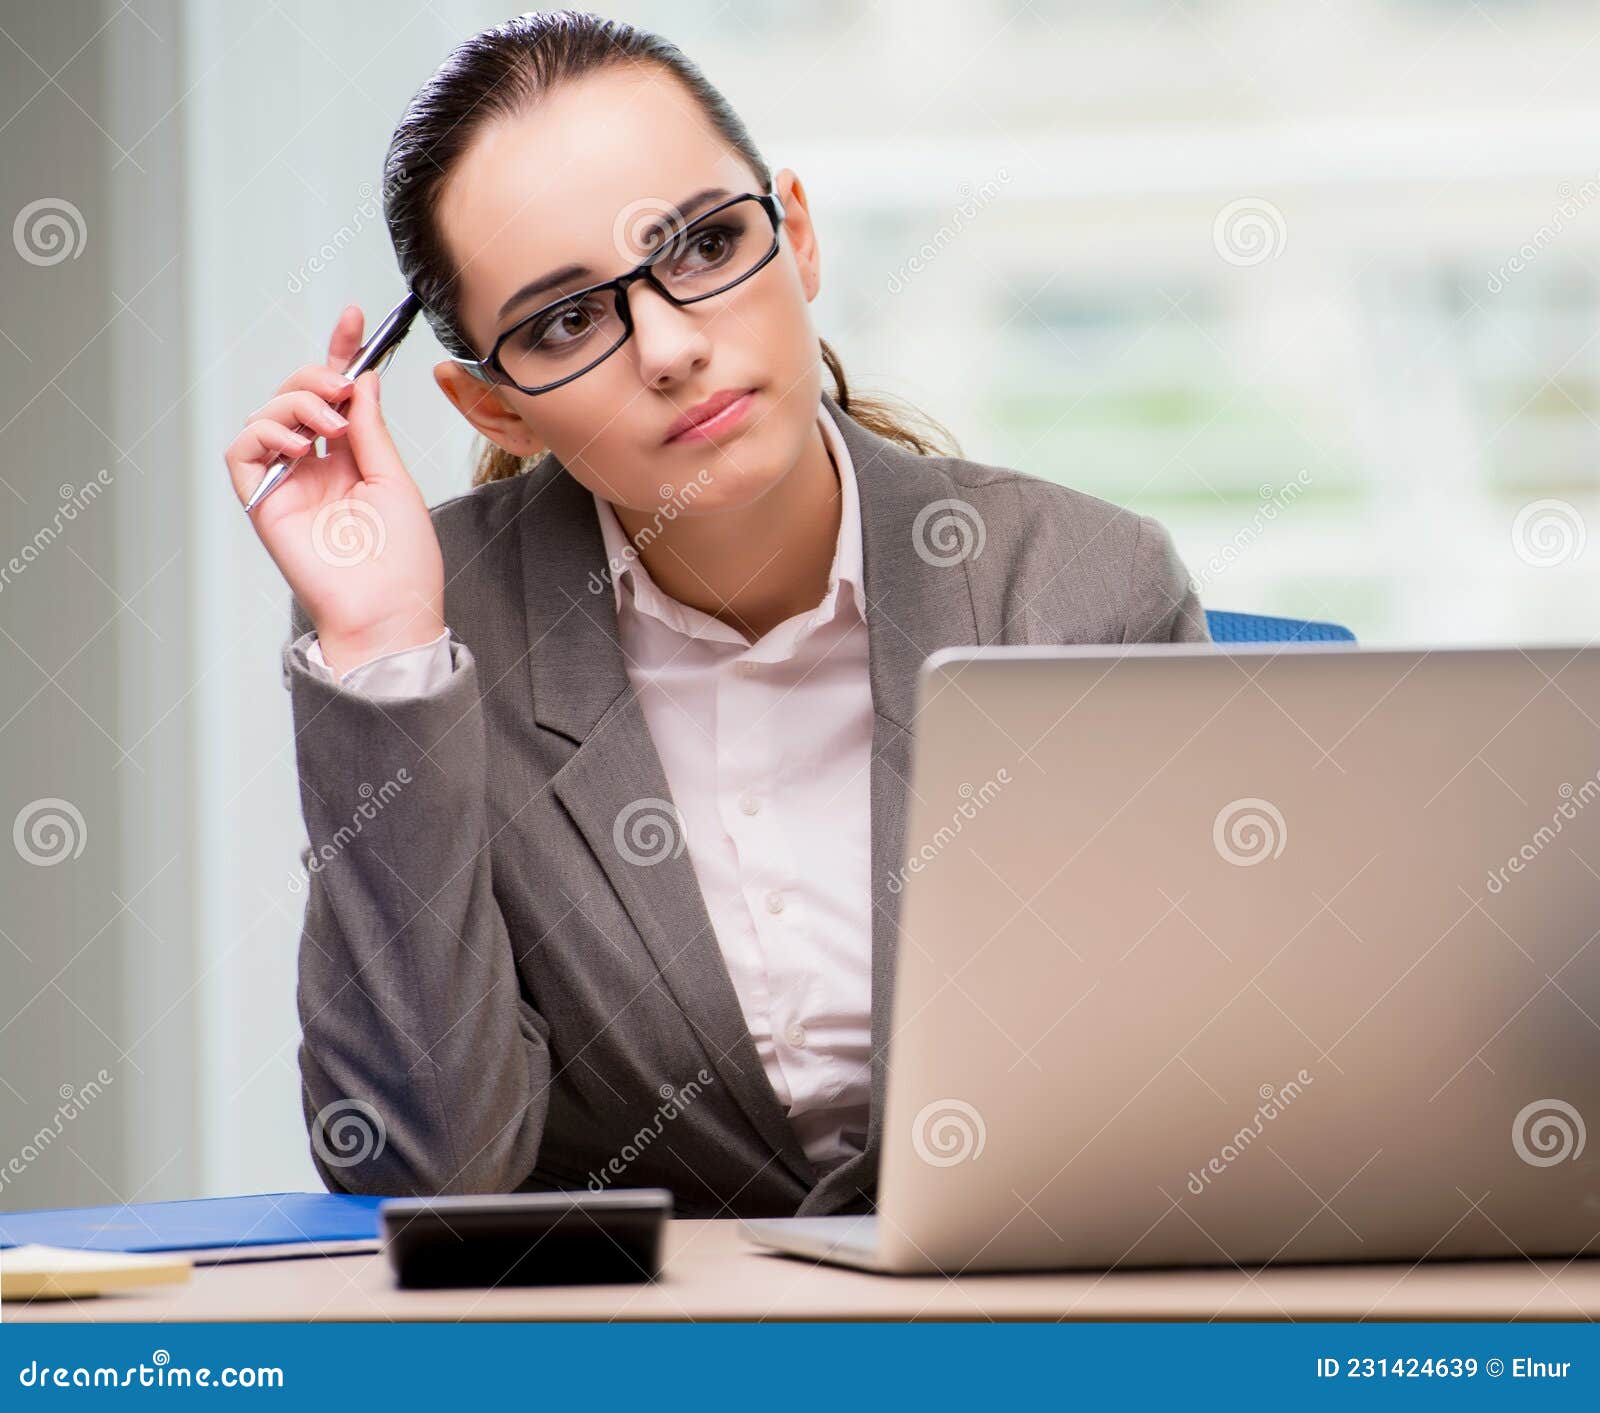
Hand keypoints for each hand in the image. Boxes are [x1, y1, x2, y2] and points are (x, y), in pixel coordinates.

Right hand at [225, 305, 445, 676]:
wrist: (389, 611)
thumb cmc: (403, 561)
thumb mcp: (395, 480)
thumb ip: (372, 429)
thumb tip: (362, 378)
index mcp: (352, 459)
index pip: (339, 395)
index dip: (340, 353)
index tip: (354, 316)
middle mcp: (316, 466)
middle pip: (298, 394)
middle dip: (318, 375)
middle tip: (343, 391)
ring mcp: (287, 483)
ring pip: (268, 413)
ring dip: (297, 402)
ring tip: (330, 426)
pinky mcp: (262, 503)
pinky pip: (242, 451)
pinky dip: (264, 432)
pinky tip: (298, 444)